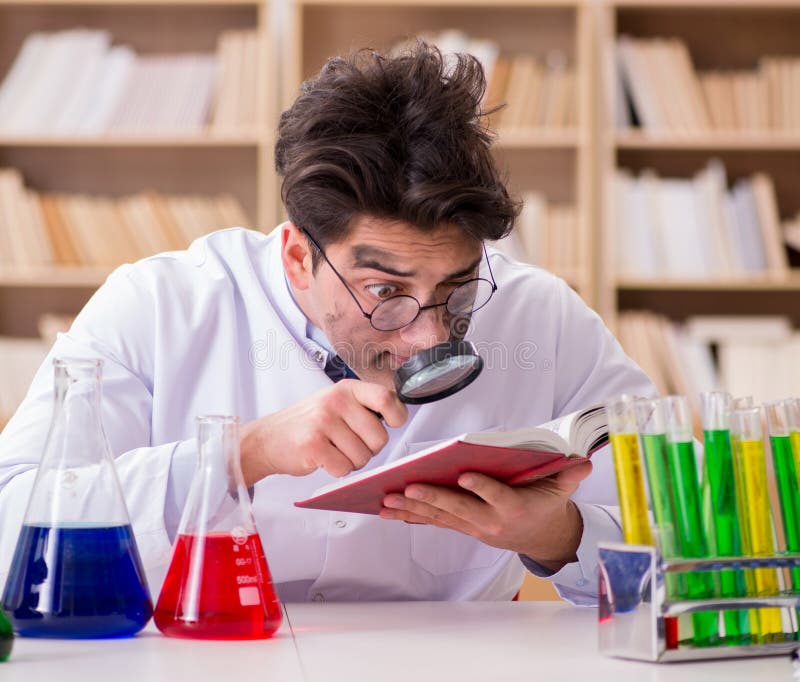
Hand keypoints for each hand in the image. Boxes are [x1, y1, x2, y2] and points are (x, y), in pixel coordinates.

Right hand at [239, 379, 407, 484]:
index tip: (391, 424)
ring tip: (333, 450)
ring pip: (363, 457)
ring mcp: (323, 422)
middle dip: (370, 450)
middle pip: (379, 437)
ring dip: (352, 462)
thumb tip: (398, 414)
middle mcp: (336, 402)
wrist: (267, 438)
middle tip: (349, 445)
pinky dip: (337, 470)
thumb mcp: (336, 402)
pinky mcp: (313, 445)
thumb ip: (364, 406)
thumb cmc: (307, 423)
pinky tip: (323, 459)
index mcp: (346, 389)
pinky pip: (344, 468)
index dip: (396, 416)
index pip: (386, 398)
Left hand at [379, 461, 592, 570]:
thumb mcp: (562, 490)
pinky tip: (390, 510)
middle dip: (432, 497)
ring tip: (387, 499)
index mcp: (515, 507)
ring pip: (440, 516)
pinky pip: (434, 521)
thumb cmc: (547, 505)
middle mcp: (490, 521)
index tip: (465, 476)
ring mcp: (473, 526)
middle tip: (409, 487)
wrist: (542, 538)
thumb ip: (569, 475)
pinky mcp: (463, 527)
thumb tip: (582, 461)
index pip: (497, 496)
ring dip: (412, 507)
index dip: (482, 487)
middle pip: (458, 508)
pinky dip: (412, 515)